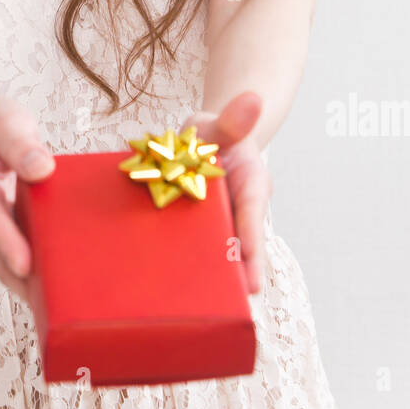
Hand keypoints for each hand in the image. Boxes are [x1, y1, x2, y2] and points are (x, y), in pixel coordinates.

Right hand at [0, 97, 54, 300]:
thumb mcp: (3, 122)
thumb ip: (20, 144)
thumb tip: (42, 168)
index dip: (7, 243)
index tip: (25, 266)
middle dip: (21, 277)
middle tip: (51, 301)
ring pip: (7, 261)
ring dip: (29, 283)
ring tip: (59, 305)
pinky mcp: (9, 229)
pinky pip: (21, 253)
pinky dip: (37, 270)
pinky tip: (62, 285)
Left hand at [178, 92, 270, 295]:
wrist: (201, 143)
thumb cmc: (215, 135)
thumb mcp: (221, 124)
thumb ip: (233, 119)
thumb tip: (253, 98)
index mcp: (251, 188)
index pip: (253, 217)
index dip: (252, 245)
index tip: (253, 276)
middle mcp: (237, 215)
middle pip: (237, 249)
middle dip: (233, 274)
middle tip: (229, 303)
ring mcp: (216, 228)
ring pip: (212, 257)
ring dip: (203, 278)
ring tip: (189, 310)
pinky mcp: (191, 235)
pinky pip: (185, 252)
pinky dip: (175, 266)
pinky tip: (156, 288)